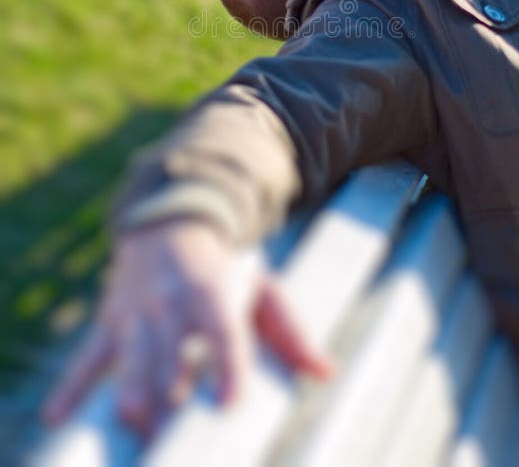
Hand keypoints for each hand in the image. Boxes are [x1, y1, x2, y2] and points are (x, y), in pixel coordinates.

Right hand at [42, 221, 334, 435]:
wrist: (171, 219)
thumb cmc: (225, 265)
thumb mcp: (262, 288)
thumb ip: (291, 332)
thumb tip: (326, 373)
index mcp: (213, 292)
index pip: (223, 332)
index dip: (227, 365)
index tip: (229, 402)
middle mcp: (172, 302)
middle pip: (171, 352)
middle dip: (171, 391)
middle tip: (172, 435)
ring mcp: (137, 311)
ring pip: (130, 356)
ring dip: (131, 389)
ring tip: (134, 421)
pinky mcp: (111, 320)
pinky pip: (88, 356)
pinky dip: (71, 385)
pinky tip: (56, 417)